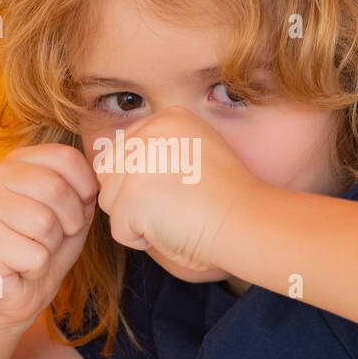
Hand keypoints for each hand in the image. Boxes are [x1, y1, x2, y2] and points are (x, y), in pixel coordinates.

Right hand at [0, 144, 99, 332]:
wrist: (7, 296)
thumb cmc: (40, 252)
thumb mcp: (71, 218)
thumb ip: (83, 194)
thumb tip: (100, 178)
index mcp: (18, 161)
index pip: (66, 157)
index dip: (85, 189)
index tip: (76, 212)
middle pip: (55, 188)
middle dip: (70, 222)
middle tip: (53, 238)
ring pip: (44, 222)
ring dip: (50, 247)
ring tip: (33, 251)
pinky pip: (35, 254)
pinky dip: (37, 268)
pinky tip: (20, 267)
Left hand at [94, 106, 260, 273]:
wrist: (247, 220)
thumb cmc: (227, 198)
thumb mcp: (194, 153)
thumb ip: (159, 151)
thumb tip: (115, 167)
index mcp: (167, 118)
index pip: (125, 152)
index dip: (146, 181)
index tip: (180, 189)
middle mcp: (148, 132)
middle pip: (112, 173)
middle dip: (133, 197)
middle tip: (175, 205)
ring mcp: (137, 163)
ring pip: (110, 200)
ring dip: (136, 218)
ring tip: (175, 216)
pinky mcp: (132, 196)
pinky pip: (118, 229)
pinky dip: (141, 239)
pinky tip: (172, 229)